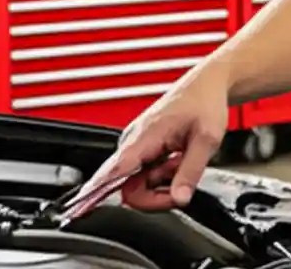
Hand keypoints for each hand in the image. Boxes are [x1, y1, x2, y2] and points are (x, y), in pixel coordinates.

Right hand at [81, 62, 231, 210]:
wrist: (205, 84)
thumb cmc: (204, 101)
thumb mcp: (207, 139)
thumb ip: (191, 171)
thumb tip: (179, 198)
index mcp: (143, 137)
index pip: (113, 171)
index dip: (98, 192)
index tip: (83, 206)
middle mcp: (132, 141)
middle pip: (128, 189)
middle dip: (157, 195)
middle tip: (182, 184)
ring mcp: (135, 145)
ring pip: (138, 184)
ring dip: (163, 183)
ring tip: (182, 160)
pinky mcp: (141, 148)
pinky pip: (145, 174)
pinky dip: (163, 175)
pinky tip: (177, 159)